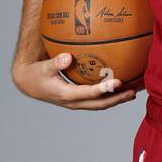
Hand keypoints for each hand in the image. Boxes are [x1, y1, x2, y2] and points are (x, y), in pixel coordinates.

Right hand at [12, 53, 137, 109]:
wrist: (28, 84)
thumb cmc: (36, 73)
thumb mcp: (42, 67)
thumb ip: (55, 63)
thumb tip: (68, 57)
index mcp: (66, 95)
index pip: (90, 94)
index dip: (105, 89)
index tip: (118, 82)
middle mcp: (74, 102)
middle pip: (101, 104)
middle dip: (118, 99)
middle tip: (134, 91)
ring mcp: (77, 102)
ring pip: (101, 103)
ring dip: (118, 99)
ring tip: (134, 91)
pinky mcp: (79, 99)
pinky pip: (97, 99)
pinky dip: (110, 94)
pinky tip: (120, 86)